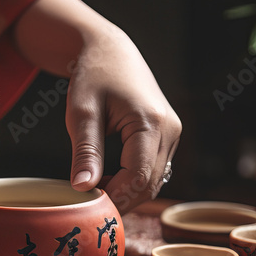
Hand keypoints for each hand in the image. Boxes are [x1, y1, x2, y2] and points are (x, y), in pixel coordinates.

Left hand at [14, 0, 181, 212]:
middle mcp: (170, 129)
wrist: (111, 49)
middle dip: (121, 199)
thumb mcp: (81, 112)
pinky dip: (133, 180)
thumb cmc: (93, 75)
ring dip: (127, 191)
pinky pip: (154, 169)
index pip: (138, 177)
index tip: (88, 205)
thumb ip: (85, 152)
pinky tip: (108, 178)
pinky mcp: (168, 135)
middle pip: (150, 183)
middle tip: (89, 204)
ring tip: (96, 189)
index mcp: (151, 122)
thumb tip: (83, 189)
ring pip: (154, 180)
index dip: (115, 198)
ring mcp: (173, 133)